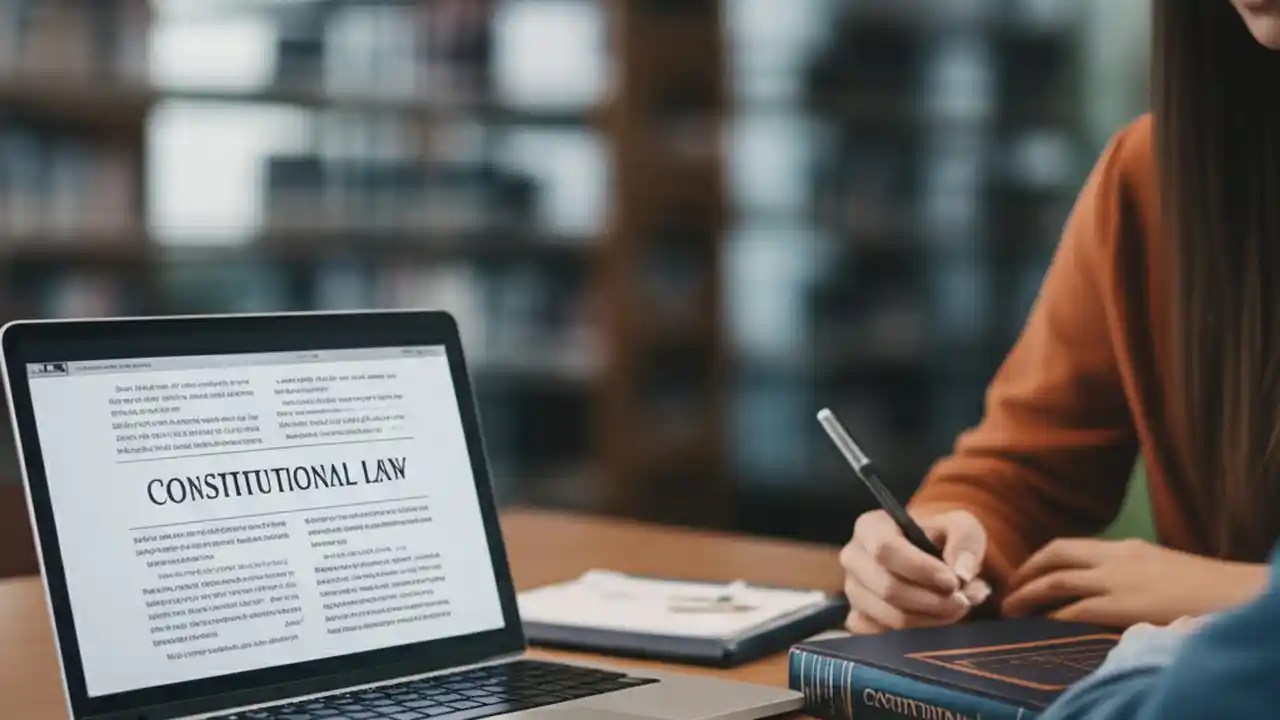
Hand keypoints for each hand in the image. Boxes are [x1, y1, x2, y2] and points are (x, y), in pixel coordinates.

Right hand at [840, 509, 992, 633]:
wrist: (929, 559)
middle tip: (963, 601)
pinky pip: (885, 637)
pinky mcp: (857, 620)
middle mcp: (853, 558)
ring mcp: (852, 591)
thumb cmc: (940, 539)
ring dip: (931, 619)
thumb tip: (961, 574)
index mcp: (870, 527)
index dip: (920, 569)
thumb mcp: (959, 527)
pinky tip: (935, 619)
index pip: (885, 549)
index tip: (953, 581)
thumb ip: (965, 543)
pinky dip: (917, 633)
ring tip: (956, 608)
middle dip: (932, 600)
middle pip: (888, 588)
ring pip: (890, 617)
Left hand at [1002, 538, 1266, 626]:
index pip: (1070, 546)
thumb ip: (1131, 571)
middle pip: (1055, 555)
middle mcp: (1115, 558)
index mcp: (1125, 547)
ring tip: (1011, 609)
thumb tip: (1108, 585)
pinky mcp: (1122, 605)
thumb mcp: (1160, 567)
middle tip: (1009, 591)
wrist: (1232, 593)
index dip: (1041, 559)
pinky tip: (1041, 625)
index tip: (1026, 573)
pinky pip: (1076, 609)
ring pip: (1057, 581)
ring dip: (1028, 594)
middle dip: (1026, 572)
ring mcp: (1117, 581)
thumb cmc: (1204, 587)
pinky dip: (1053, 616)